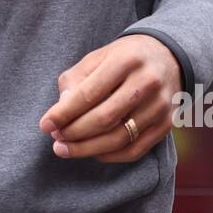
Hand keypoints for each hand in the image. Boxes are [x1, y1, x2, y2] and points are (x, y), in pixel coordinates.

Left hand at [39, 34, 180, 161]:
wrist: (168, 56)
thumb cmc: (123, 57)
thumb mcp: (97, 57)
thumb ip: (75, 81)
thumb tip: (60, 111)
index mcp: (125, 60)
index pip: (88, 94)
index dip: (63, 113)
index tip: (45, 125)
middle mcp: (147, 82)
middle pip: (104, 119)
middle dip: (74, 133)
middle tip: (55, 140)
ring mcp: (160, 105)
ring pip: (119, 138)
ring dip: (87, 149)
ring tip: (65, 149)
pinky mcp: (167, 124)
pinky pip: (135, 150)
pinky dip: (110, 156)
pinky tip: (92, 152)